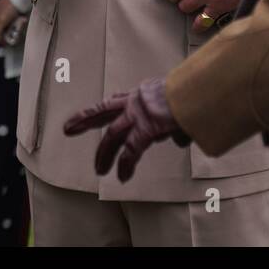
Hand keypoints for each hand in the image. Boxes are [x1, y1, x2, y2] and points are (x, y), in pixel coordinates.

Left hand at [63, 78, 189, 180]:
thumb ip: (176, 124)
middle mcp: (137, 100)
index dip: (106, 108)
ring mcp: (139, 114)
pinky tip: (122, 177)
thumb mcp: (181, 105)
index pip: (119, 99)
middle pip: (104, 111)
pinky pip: (131, 151)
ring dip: (104, 153)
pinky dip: (126, 165)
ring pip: (112, 134)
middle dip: (85, 120)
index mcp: (144, 92)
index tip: (93, 113)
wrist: (199, 91)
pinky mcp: (146, 128)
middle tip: (68, 128)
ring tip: (99, 169)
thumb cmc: (194, 95)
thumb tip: (178, 138)